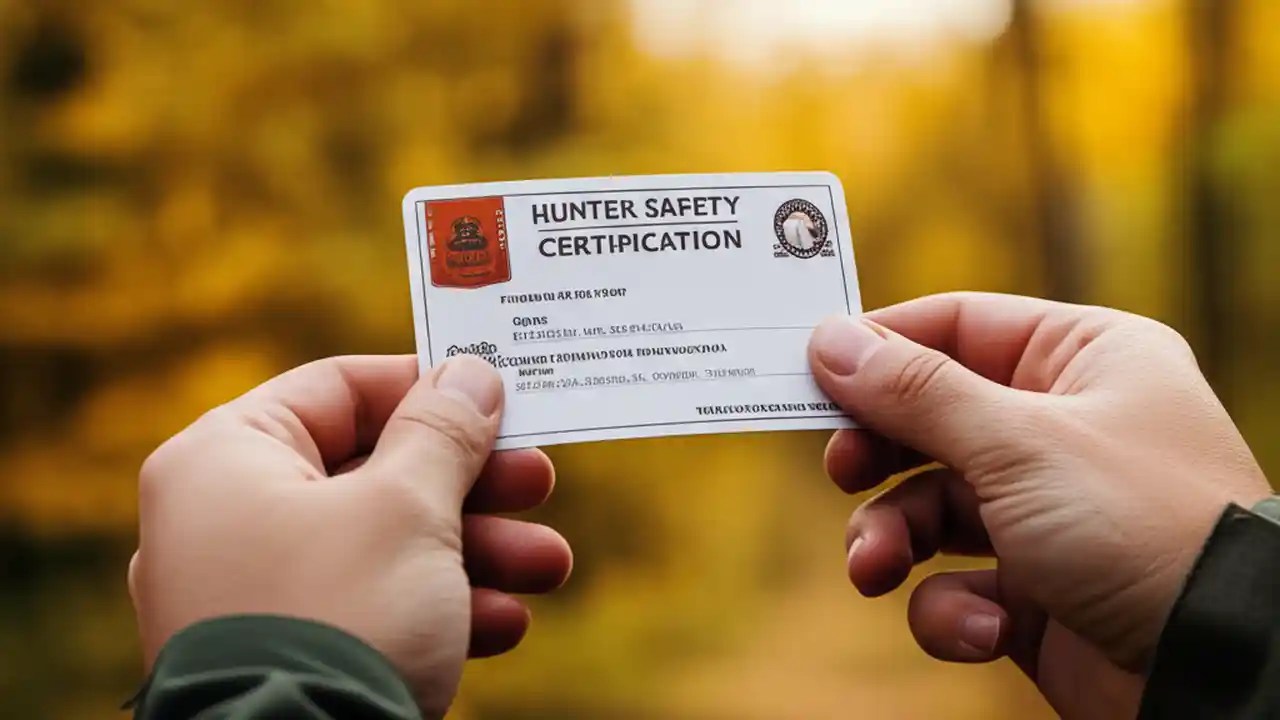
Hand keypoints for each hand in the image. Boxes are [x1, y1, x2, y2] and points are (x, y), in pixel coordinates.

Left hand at [129, 355, 571, 716]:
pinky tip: (505, 622)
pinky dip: (438, 610)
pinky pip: (368, 611)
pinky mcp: (284, 656)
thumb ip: (443, 431)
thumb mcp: (406, 508)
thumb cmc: (340, 618)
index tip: (498, 397)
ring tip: (550, 565)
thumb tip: (471, 372)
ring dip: (476, 552)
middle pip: (372, 472)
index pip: (337, 389)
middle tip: (541, 481)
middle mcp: (225, 521)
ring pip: (382, 547)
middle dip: (473, 485)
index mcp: (225, 461)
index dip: (427, 386)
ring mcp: (251, 595)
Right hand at [808, 293, 1270, 718]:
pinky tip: (987, 627)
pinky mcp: (1037, 588)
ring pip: (931, 507)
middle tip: (841, 472)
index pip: (957, 326)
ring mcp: (1050, 510)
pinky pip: (960, 582)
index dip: (881, 347)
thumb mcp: (1017, 443)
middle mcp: (1065, 427)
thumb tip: (828, 338)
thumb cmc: (1139, 527)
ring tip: (875, 569)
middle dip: (879, 456)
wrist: (1224, 670)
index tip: (810, 371)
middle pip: (931, 418)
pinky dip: (954, 609)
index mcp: (1083, 360)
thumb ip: (915, 392)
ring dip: (893, 539)